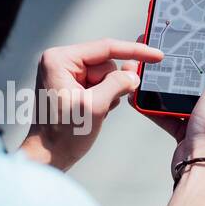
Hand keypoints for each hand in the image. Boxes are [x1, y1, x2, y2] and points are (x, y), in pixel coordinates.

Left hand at [21, 37, 163, 170]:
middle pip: (106, 63)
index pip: (105, 48)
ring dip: (108, 94)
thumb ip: (117, 85)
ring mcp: (66, 74)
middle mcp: (61, 62)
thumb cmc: (63, 135)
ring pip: (106, 75)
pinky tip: (92, 113)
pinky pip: (101, 85)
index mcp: (60, 60)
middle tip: (104, 103)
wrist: (48, 156)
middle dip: (112, 84)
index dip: (134, 51)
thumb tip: (133, 74)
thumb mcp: (94, 107)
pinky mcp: (72, 86)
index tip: (156, 55)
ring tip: (93, 112)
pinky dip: (104, 99)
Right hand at [128, 30, 204, 157]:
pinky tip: (136, 92)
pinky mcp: (182, 127)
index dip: (204, 42)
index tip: (186, 29)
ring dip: (158, 81)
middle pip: (193, 72)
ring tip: (142, 67)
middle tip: (157, 47)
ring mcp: (200, 114)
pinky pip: (162, 110)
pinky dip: (150, 103)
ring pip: (175, 91)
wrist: (202, 161)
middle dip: (175, 60)